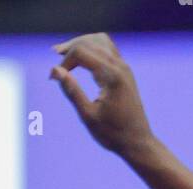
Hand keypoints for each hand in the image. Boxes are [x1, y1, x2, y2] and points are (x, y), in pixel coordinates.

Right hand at [51, 33, 153, 157]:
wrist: (138, 143)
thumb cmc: (114, 134)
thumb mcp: (88, 116)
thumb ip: (72, 91)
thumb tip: (54, 69)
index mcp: (113, 77)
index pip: (82, 52)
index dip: (65, 61)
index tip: (54, 79)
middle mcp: (121, 68)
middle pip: (90, 41)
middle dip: (70, 47)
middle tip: (54, 54)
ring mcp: (125, 68)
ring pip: (100, 40)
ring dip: (81, 43)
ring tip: (64, 52)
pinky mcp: (126, 72)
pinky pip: (107, 49)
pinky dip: (92, 47)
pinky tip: (81, 57)